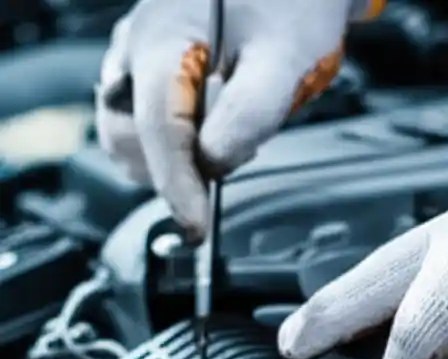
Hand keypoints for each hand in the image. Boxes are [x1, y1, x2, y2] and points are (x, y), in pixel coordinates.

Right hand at [96, 0, 378, 235]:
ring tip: (229, 139)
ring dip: (171, 153)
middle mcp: (137, 45)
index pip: (156, 129)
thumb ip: (249, 116)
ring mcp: (139, 50)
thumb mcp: (285, 62)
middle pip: (130, 134)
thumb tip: (213, 164)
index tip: (196, 225)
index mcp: (162, 41)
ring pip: (131, 127)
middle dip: (171, 167)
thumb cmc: (294, 6)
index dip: (176, 184)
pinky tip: (216, 127)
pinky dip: (174, 136)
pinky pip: (146, 113)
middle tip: (228, 170)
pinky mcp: (152, 60)